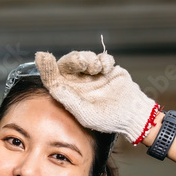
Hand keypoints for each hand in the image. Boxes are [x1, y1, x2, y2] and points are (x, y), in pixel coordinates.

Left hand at [35, 49, 157, 143]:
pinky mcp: (106, 69)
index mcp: (69, 93)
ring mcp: (92, 74)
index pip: (53, 77)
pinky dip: (103, 60)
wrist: (133, 115)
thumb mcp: (85, 113)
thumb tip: (53, 85)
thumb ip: (69, 99)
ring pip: (84, 57)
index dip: (47, 67)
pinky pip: (102, 57)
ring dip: (89, 59)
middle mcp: (78, 82)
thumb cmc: (108, 119)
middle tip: (82, 63)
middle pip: (68, 63)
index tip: (42, 56)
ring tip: (96, 69)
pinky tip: (107, 70)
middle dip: (73, 59)